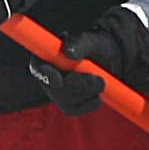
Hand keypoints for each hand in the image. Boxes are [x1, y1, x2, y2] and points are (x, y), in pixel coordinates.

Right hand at [28, 6, 148, 115]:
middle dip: (76, 87)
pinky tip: (98, 92)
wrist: (112, 60)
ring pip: (64, 102)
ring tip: (101, 81)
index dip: (45, 75)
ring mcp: (57, 91)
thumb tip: (68, 52)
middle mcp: (49, 74)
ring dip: (86, 93)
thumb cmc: (100, 46)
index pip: (37, 66)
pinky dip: (90, 102)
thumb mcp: (94, 40)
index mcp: (49, 54)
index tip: (59, 81)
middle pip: (52, 89)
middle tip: (96, 79)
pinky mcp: (68, 104)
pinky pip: (75, 109)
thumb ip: (79, 42)